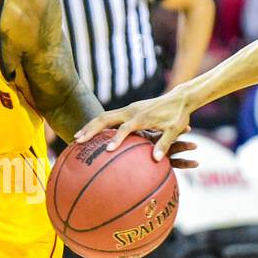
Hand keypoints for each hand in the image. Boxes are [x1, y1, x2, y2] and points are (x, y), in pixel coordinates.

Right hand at [74, 92, 194, 163]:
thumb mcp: (174, 130)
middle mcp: (131, 111)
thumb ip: (165, 144)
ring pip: (104, 116)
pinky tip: (90, 133)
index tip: (108, 150)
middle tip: (78, 141)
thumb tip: (156, 160)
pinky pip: (109, 116)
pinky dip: (97, 124)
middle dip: (91, 129)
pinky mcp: (128, 110)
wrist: (179, 98)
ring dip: (90, 126)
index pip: (125, 128)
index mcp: (142, 117)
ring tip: (77, 137)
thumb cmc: (178, 115)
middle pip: (106, 118)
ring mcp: (128, 109)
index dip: (117, 139)